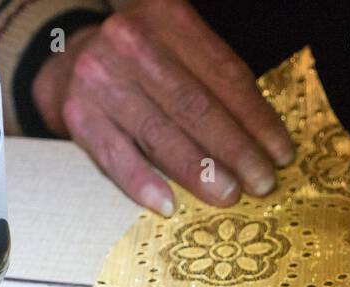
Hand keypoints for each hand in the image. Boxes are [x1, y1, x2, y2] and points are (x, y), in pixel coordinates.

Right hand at [30, 0, 293, 214]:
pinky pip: (115, 155)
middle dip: (235, 149)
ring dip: (198, 170)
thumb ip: (214, 81)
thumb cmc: (141, 64)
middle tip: (262, 183)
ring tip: (228, 195)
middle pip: (194, 104)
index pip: (224, 74)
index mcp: (168, 17)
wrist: (67, 60)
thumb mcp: (178, 50)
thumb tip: (263, 140)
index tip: (281, 154)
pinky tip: (167, 205)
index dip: (257, 118)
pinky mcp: (78, 114)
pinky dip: (142, 182)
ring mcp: (101, 77)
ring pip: (159, 132)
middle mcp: (132, 41)